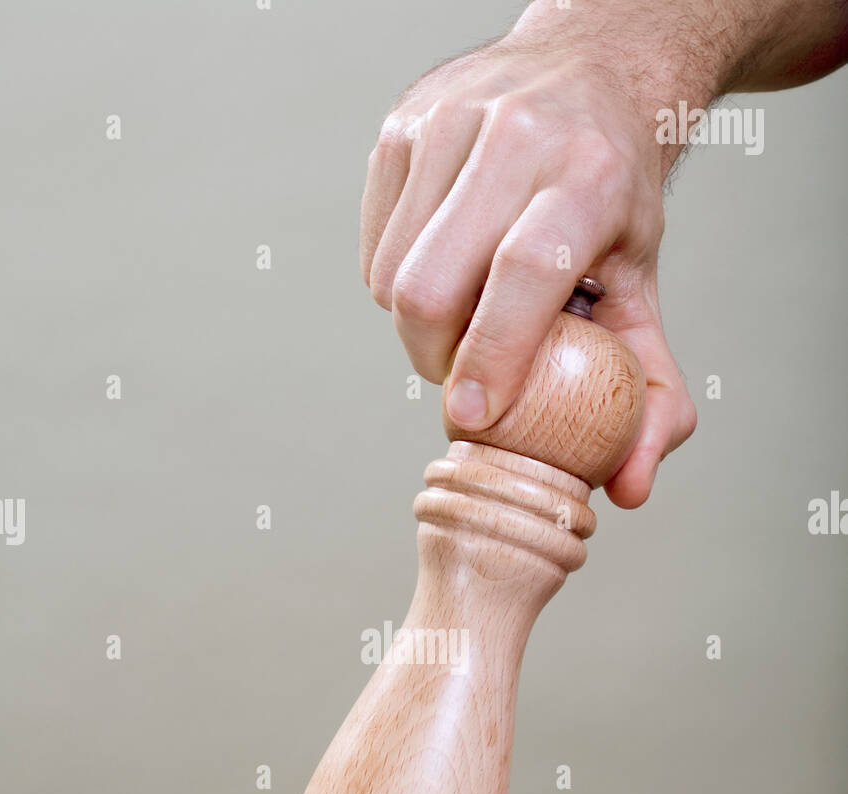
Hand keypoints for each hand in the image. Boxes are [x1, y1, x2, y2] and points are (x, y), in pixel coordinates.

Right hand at [360, 3, 699, 507]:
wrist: (584, 73)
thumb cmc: (611, 200)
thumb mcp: (646, 291)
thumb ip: (650, 398)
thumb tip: (627, 489)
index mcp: (587, 175)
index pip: (524, 273)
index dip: (493, 356)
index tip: (472, 417)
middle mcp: (515, 135)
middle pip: (433, 285)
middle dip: (437, 362)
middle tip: (467, 380)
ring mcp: (447, 123)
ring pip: (391, 278)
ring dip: (417, 330)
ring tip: (465, 320)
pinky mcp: (399, 128)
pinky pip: (374, 253)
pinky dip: (396, 289)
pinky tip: (445, 274)